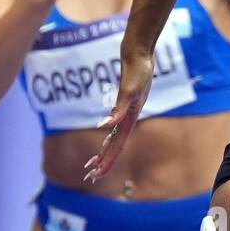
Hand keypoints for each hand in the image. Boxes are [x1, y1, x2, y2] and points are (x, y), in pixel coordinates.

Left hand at [83, 52, 154, 181]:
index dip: (106, 162)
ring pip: (114, 138)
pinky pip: (114, 125)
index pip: (117, 147)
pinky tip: (104, 138)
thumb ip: (119, 109)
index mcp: (130, 119)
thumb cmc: (138, 70)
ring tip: (92, 164)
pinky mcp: (124, 103)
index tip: (95, 175)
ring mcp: (127, 112)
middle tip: (89, 177)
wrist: (140, 52)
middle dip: (102, 163)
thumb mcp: (129, 90)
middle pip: (114, 147)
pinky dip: (108, 135)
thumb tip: (105, 126)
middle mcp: (128, 118)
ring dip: (104, 151)